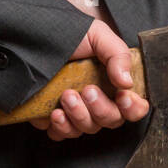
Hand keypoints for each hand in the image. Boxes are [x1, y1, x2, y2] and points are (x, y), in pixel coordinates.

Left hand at [31, 0, 149, 140]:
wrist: (34, 34)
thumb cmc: (69, 34)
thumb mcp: (98, 34)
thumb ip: (118, 54)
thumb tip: (127, 81)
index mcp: (114, 83)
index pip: (134, 107)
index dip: (133, 107)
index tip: (122, 96)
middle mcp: (97, 100)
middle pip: (111, 120)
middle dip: (100, 108)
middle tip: (86, 90)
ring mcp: (76, 110)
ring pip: (87, 129)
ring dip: (79, 116)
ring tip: (66, 96)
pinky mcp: (53, 117)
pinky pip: (61, 134)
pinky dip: (60, 128)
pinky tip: (54, 114)